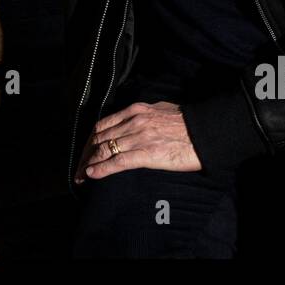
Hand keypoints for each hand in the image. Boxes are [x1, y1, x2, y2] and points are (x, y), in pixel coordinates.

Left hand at [73, 100, 201, 182]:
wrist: (206, 132)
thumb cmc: (189, 122)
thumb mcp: (162, 109)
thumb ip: (145, 114)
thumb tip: (136, 118)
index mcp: (136, 110)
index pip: (104, 124)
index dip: (91, 139)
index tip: (86, 151)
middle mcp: (134, 122)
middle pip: (99, 137)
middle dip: (86, 153)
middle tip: (78, 167)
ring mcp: (139, 137)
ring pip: (104, 149)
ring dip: (89, 163)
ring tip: (81, 175)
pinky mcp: (147, 154)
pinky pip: (117, 162)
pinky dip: (101, 168)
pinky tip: (92, 175)